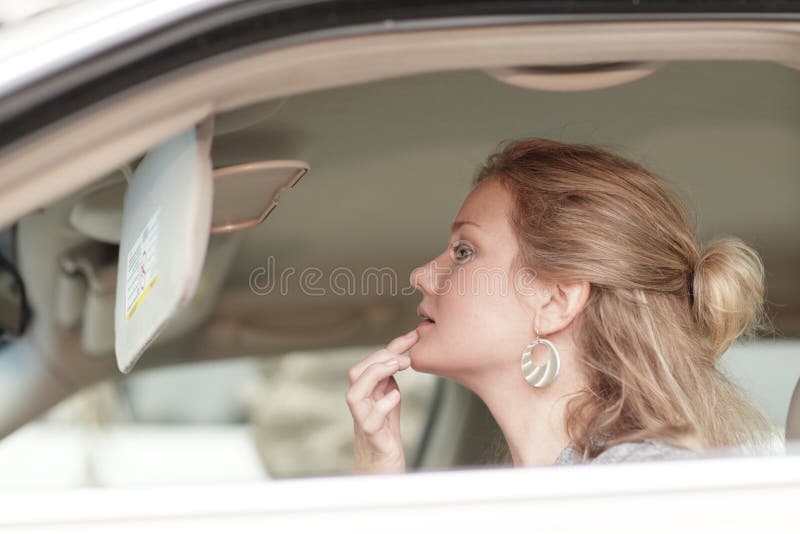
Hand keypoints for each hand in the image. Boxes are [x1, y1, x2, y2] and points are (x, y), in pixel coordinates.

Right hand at [345, 329, 418, 473]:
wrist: (381, 476)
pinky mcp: (373, 442)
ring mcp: (364, 425)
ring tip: (397, 367)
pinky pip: (369, 422)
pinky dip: (382, 405)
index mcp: (366, 396)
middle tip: (405, 356)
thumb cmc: (384, 439)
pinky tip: (397, 396)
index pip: (370, 364)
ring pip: (354, 396)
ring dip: (375, 376)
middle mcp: (361, 408)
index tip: (413, 336)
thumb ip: (389, 384)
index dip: (391, 347)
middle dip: (379, 358)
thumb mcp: (389, 405)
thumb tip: (399, 355)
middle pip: (355, 374)